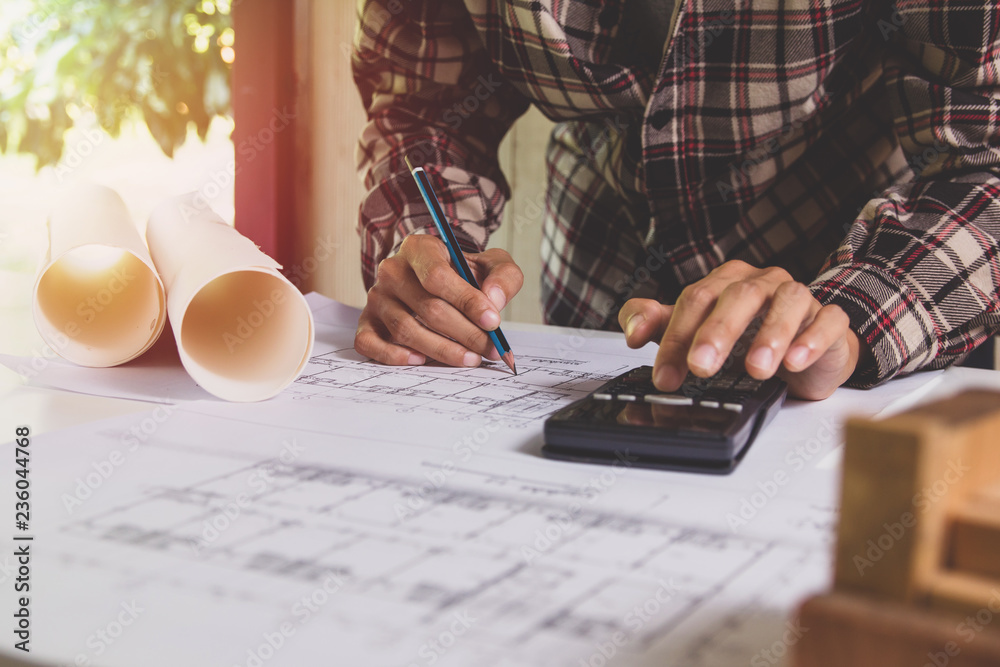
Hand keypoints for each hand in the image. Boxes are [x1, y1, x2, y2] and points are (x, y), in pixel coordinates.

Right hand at [355, 234, 522, 366]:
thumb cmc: (462, 273)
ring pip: (406, 330)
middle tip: (490, 349)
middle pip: (428, 308)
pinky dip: (392, 356)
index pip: (438, 277)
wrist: (437, 279)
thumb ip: (503, 276)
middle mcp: (392, 270)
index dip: (467, 302)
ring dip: (442, 350)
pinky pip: (369, 343)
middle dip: (465, 333)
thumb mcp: (491, 264)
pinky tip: (421, 360)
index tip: (493, 322)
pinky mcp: (367, 321)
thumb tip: (494, 301)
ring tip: (471, 359)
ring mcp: (377, 297)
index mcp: (419, 248)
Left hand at [617, 260, 863, 399]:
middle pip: (738, 296)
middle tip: (701, 366)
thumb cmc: (749, 338)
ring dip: (770, 335)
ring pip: (787, 303)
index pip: (695, 300)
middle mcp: (762, 283)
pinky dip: (812, 340)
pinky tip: (796, 361)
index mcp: (726, 282)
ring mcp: (800, 298)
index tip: (665, 376)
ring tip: (756, 368)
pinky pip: (827, 321)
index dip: (676, 338)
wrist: (806, 351)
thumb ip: (660, 326)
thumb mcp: (697, 333)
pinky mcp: (831, 320)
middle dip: (717, 332)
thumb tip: (632, 332)